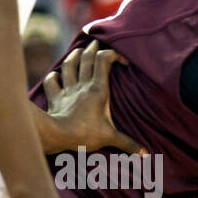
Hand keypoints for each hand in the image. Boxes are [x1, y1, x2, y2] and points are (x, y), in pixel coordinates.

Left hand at [43, 40, 143, 155]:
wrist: (57, 135)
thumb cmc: (84, 133)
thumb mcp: (109, 138)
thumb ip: (127, 144)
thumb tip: (145, 154)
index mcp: (98, 90)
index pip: (104, 60)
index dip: (114, 54)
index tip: (123, 61)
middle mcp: (82, 86)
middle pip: (86, 58)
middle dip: (93, 48)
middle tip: (98, 43)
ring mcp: (67, 91)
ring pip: (69, 66)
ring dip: (73, 56)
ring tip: (78, 51)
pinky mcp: (55, 99)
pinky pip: (52, 83)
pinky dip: (54, 77)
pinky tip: (55, 75)